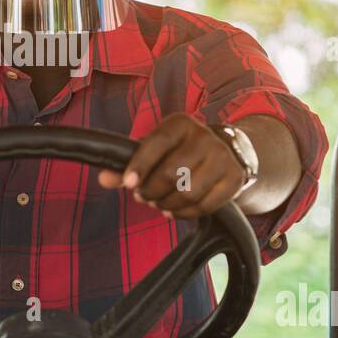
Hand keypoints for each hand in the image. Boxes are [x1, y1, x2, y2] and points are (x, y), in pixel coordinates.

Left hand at [98, 113, 246, 219]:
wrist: (226, 151)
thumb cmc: (179, 151)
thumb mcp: (155, 149)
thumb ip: (128, 162)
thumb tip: (103, 179)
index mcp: (181, 124)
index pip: (156, 144)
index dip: (140, 165)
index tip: (128, 184)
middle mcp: (205, 136)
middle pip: (171, 173)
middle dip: (151, 191)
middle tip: (142, 196)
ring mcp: (222, 158)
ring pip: (187, 192)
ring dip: (166, 204)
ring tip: (157, 203)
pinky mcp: (234, 179)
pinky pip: (204, 206)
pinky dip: (184, 213)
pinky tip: (173, 209)